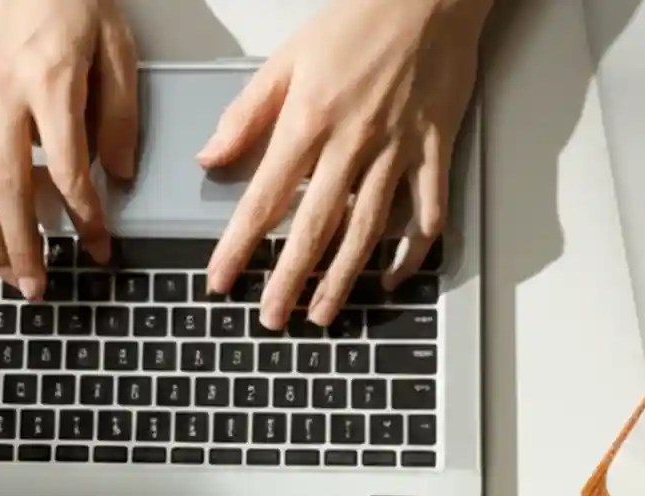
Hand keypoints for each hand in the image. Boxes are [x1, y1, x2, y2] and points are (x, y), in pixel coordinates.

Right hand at [0, 0, 138, 299]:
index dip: (84, 217)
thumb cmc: (73, 0)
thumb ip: (118, 115)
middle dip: (22, 245)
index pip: (68, 169)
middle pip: (5, 187)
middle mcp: (2, 97)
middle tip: (36, 288)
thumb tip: (120, 176)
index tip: (98, 248)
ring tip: (5, 273)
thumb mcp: (116, 49)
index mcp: (49, 84)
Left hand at [198, 0, 491, 328]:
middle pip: (316, 228)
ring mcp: (398, 152)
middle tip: (272, 318)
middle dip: (290, 280)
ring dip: (344, 279)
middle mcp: (352, 144)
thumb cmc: (358, 19)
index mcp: (308, 120)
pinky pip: (427, 214)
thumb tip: (210, 158)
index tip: (221, 280)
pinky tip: (394, 278)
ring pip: (368, 231)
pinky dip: (413, 253)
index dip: (240, 245)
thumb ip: (246, 114)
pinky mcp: (434, 152)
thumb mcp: (286, 59)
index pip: (264, 197)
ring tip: (325, 315)